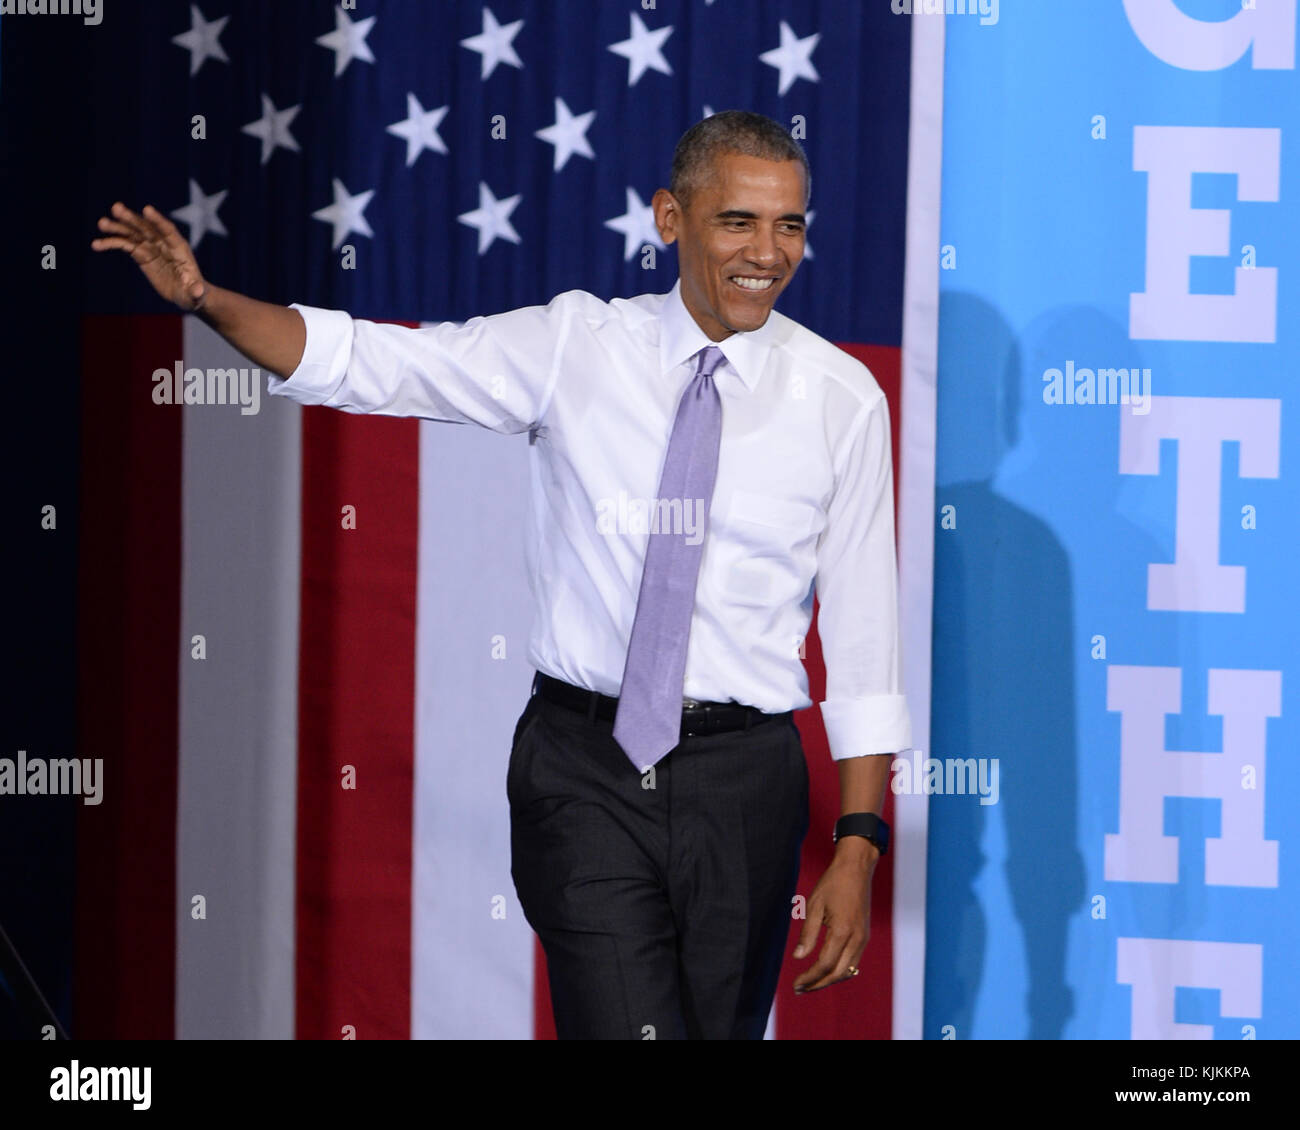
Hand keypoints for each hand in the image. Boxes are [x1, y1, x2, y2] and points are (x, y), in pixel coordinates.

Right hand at [92, 202, 208, 311]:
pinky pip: (124, 245)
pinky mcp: (141, 254)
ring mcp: (151, 247)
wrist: (187, 294)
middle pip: (147, 228)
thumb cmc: (194, 293)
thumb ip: (196, 291)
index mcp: (179, 248)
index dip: (158, 221)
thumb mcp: (196, 294)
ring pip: (133, 234)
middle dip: (133, 218)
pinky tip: (97, 244)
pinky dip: (111, 244)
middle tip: (116, 208)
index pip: (168, 231)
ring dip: (117, 228)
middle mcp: (164, 243)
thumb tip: (197, 291)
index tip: (146, 209)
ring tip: (102, 223)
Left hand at [791, 837, 877, 993]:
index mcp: (843, 931)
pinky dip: (840, 971)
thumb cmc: (832, 884)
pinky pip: (853, 962)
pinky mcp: (864, 936)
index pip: (824, 965)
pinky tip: (826, 971)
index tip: (795, 985)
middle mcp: (857, 939)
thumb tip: (798, 958)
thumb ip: (808, 934)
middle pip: (837, 974)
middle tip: (799, 989)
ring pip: (847, 971)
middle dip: (818, 984)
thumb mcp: (814, 905)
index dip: (809, 978)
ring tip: (810, 983)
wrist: (856, 869)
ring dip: (829, 980)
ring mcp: (863, 938)